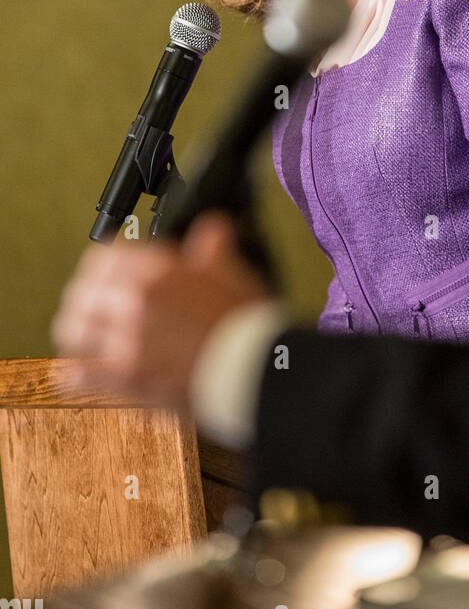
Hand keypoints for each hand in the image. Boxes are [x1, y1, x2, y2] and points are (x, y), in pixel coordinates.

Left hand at [51, 211, 273, 408]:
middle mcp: (136, 301)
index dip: (102, 264)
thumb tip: (212, 230)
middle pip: (84, 292)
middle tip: (89, 304)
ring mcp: (128, 340)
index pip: (104, 256)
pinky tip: (75, 372)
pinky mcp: (127, 378)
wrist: (254, 369)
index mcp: (158, 270)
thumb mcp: (232, 273)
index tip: (104, 272)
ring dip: (76, 331)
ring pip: (76, 330)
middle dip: (85, 298)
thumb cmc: (245, 323)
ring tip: (82, 336)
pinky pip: (82, 372)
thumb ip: (214, 247)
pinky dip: (75, 372)